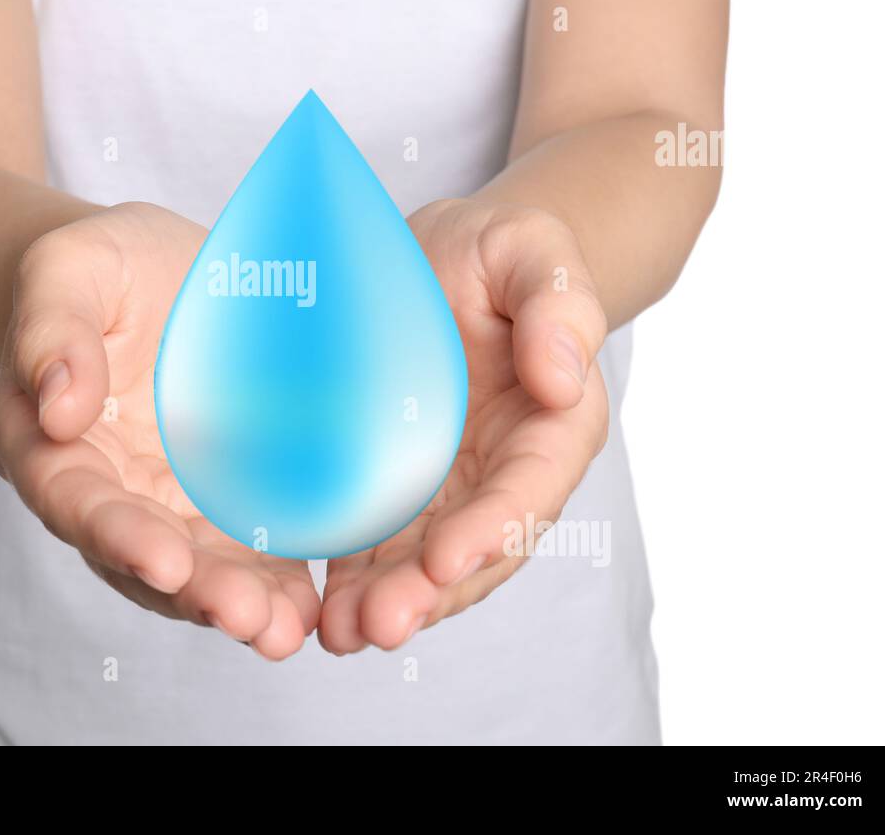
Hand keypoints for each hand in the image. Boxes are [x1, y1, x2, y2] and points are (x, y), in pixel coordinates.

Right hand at [0, 202, 320, 657]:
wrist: (157, 273)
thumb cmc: (100, 270)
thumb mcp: (68, 270)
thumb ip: (52, 330)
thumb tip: (57, 409)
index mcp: (51, 443)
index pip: (75, 501)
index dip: (117, 536)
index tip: (163, 561)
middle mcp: (110, 490)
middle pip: (142, 557)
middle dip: (195, 592)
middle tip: (247, 619)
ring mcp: (172, 502)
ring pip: (200, 568)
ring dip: (241, 604)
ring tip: (286, 631)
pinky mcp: (228, 498)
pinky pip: (252, 547)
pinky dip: (279, 580)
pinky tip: (315, 604)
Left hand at [319, 200, 609, 652]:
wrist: (445, 263)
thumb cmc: (497, 254)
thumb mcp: (532, 250)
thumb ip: (560, 304)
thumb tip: (566, 378)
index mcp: (551, 424)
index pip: (530, 488)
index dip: (494, 529)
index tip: (449, 562)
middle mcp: (502, 471)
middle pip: (475, 547)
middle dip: (431, 592)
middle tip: (381, 625)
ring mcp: (448, 489)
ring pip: (424, 562)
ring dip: (388, 602)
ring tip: (342, 634)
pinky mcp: (395, 489)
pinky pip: (377, 543)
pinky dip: (352, 580)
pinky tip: (318, 611)